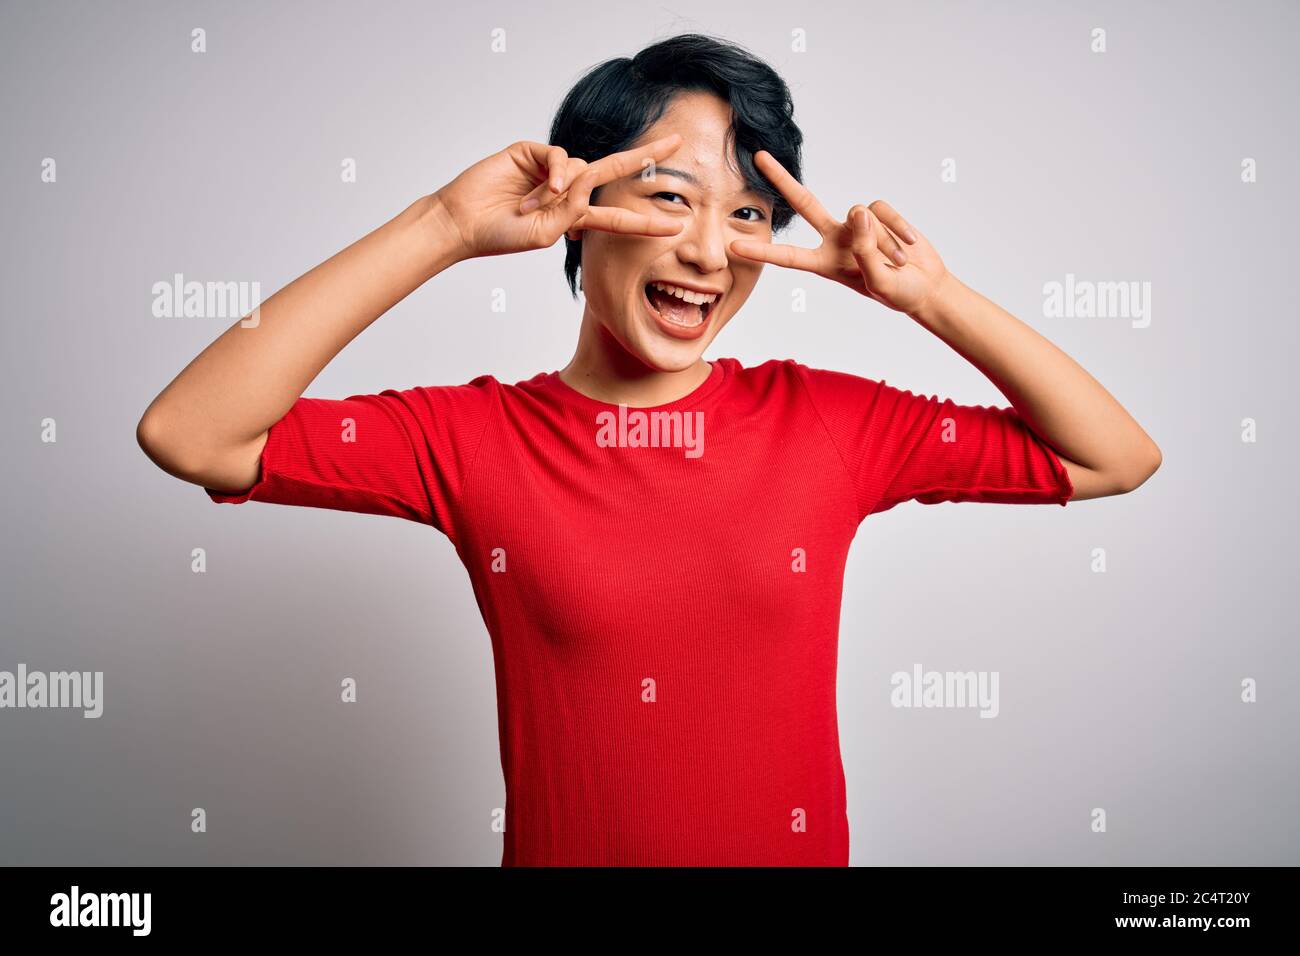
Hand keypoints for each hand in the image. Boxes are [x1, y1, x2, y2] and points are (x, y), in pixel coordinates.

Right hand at [432, 134, 684, 260]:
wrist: (463, 222)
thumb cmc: (500, 235)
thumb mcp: (544, 234)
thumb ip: (571, 211)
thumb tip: (587, 182)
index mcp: (572, 217)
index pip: (617, 218)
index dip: (647, 222)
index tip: (677, 226)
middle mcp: (566, 191)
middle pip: (614, 171)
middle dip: (645, 156)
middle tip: (677, 141)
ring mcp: (549, 170)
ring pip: (581, 168)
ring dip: (562, 191)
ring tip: (529, 207)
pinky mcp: (531, 152)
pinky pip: (560, 156)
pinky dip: (557, 172)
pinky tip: (545, 188)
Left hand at [730, 151, 950, 316]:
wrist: (926, 286)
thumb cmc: (899, 293)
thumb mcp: (880, 283)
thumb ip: (866, 251)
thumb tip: (858, 212)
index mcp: (826, 264)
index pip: (789, 256)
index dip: (763, 252)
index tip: (734, 247)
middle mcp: (835, 239)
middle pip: (804, 203)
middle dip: (782, 179)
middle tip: (758, 156)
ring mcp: (857, 224)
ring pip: (862, 215)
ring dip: (884, 242)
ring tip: (899, 263)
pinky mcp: (878, 213)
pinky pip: (883, 210)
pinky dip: (898, 228)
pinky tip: (908, 245)